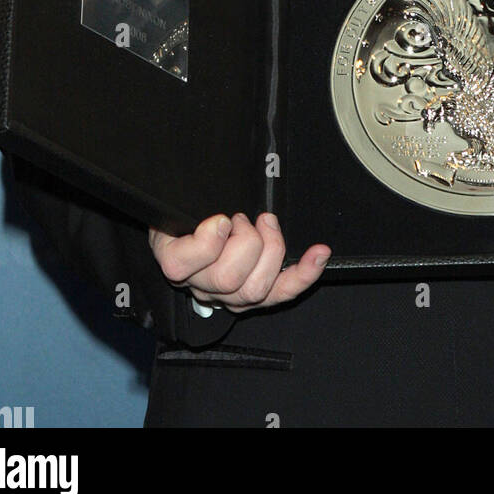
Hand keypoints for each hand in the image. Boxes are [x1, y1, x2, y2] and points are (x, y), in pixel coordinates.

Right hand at [149, 212, 330, 312]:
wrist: (197, 227)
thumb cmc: (191, 209)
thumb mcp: (181, 197)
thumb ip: (188, 197)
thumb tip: (210, 198)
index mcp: (174, 257)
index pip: (181, 264)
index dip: (208, 239)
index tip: (221, 218)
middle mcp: (200, 283)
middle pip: (226, 279)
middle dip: (246, 240)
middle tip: (244, 219)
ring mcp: (229, 295)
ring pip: (255, 289)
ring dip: (270, 250)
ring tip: (265, 224)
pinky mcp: (257, 297)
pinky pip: (283, 292)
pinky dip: (305, 273)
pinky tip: (318, 253)